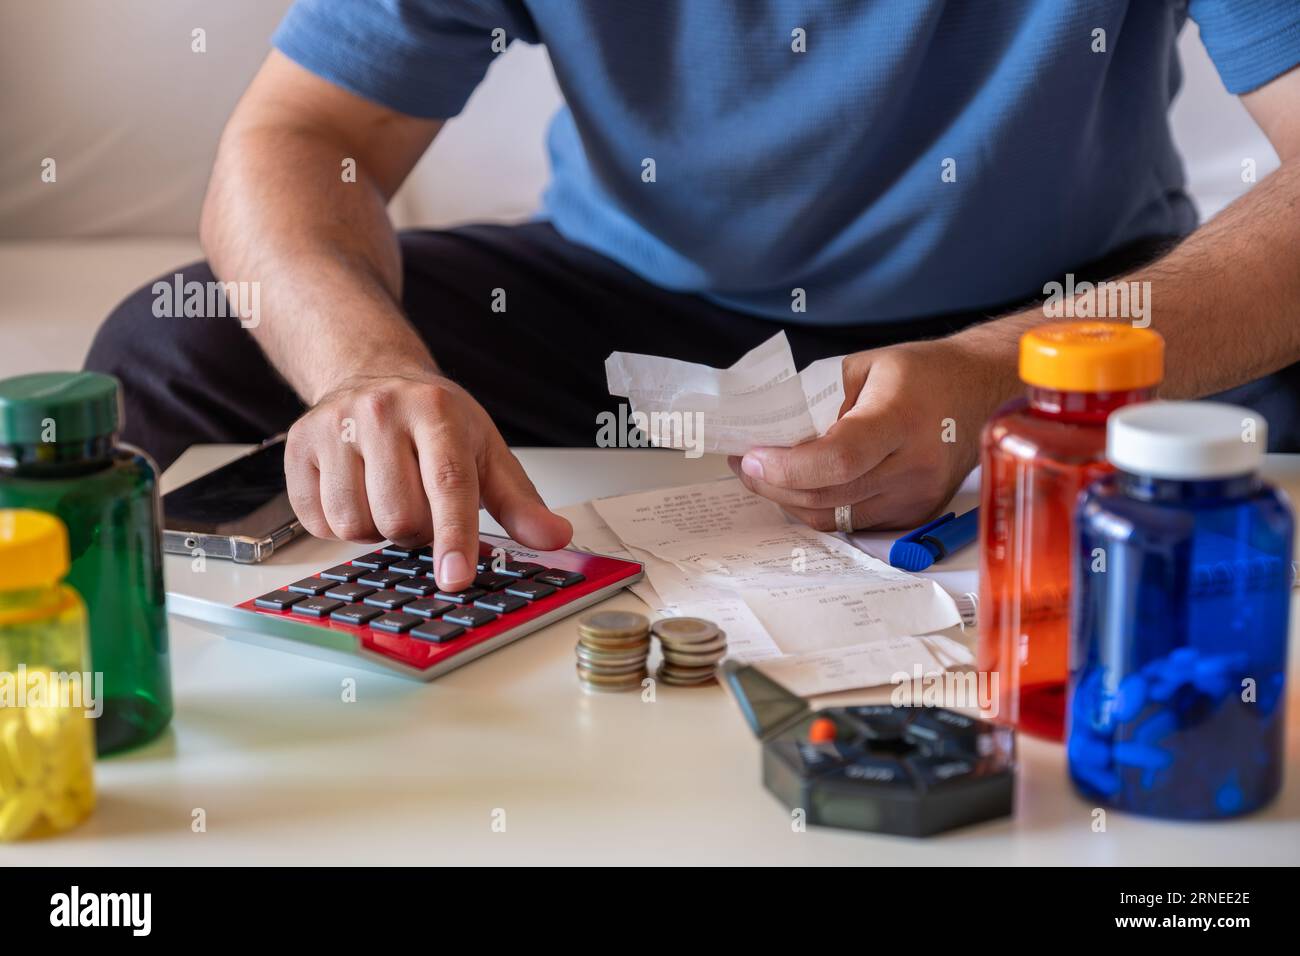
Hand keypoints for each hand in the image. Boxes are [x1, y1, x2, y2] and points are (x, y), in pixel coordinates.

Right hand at [284, 372, 572, 589]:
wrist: (373, 375)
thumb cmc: (435, 420)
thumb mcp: (486, 451)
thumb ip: (519, 502)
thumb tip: (554, 537)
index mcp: (436, 410)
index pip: (447, 484)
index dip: (454, 538)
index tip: (456, 578)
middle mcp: (380, 412)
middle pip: (400, 516)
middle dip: (418, 532)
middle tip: (424, 508)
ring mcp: (332, 426)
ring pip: (355, 524)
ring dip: (379, 531)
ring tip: (390, 498)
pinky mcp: (297, 446)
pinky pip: (317, 521)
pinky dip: (341, 526)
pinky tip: (357, 495)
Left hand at [728, 338, 1016, 530]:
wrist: (981, 391)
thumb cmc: (923, 374)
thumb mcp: (865, 366)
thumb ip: (816, 396)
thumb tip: (766, 428)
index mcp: (901, 419)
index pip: (839, 459)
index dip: (788, 465)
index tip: (753, 456)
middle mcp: (914, 466)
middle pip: (829, 495)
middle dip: (774, 484)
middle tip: (746, 463)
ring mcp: (917, 498)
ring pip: (834, 518)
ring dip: (790, 500)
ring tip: (765, 473)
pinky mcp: (915, 515)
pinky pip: (851, 523)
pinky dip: (819, 507)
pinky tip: (802, 484)